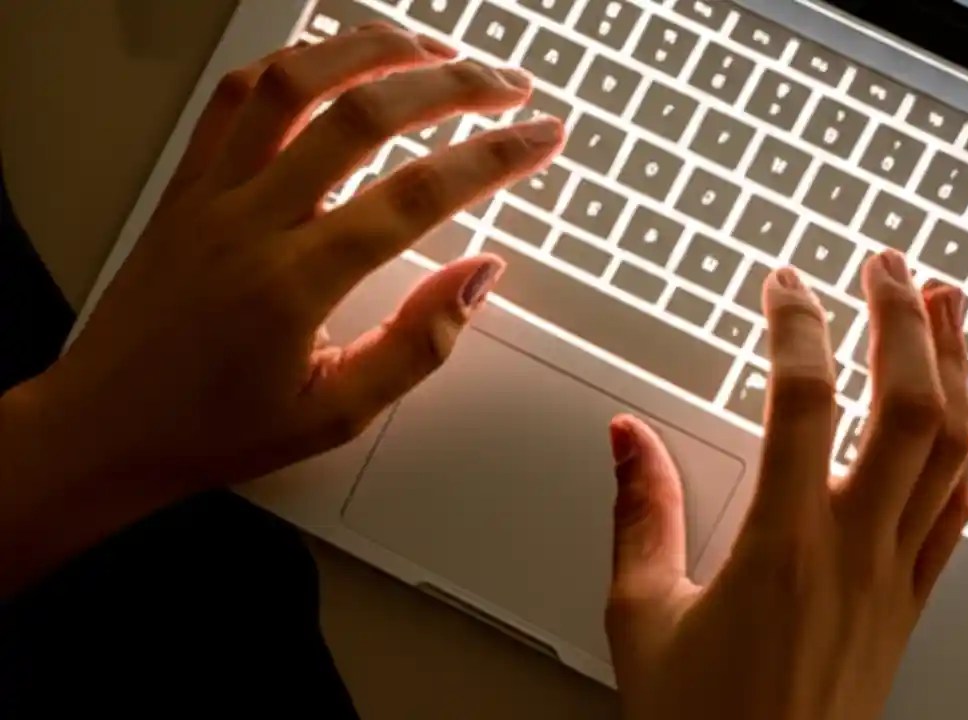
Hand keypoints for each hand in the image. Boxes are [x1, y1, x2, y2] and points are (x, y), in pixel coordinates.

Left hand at [0, 26, 562, 591]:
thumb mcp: (336, 415)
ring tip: (433, 47)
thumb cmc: (214, 429)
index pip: (417, 196)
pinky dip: (291, 62)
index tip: (541, 136)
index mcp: (296, 284)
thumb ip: (418, 345)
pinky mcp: (186, 184)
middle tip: (506, 84)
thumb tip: (479, 276)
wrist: (104, 428)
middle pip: (363, 116)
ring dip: (372, 49)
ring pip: (293, 82)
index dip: (494, 157)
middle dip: (451, 85)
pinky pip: (234, 96)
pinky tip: (333, 61)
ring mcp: (211, 193)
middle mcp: (251, 222)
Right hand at [606, 254, 967, 719]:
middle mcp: (852, 551)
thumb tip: (628, 439)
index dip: (797, 326)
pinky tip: (963, 426)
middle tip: (888, 265)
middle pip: (906, 409)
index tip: (785, 285)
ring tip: (946, 311)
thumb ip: (638, 514)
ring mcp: (894, 578)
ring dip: (953, 370)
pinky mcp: (908, 607)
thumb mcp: (641, 617)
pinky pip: (958, 519)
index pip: (804, 401)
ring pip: (951, 453)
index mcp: (781, 545)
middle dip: (902, 322)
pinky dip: (965, 458)